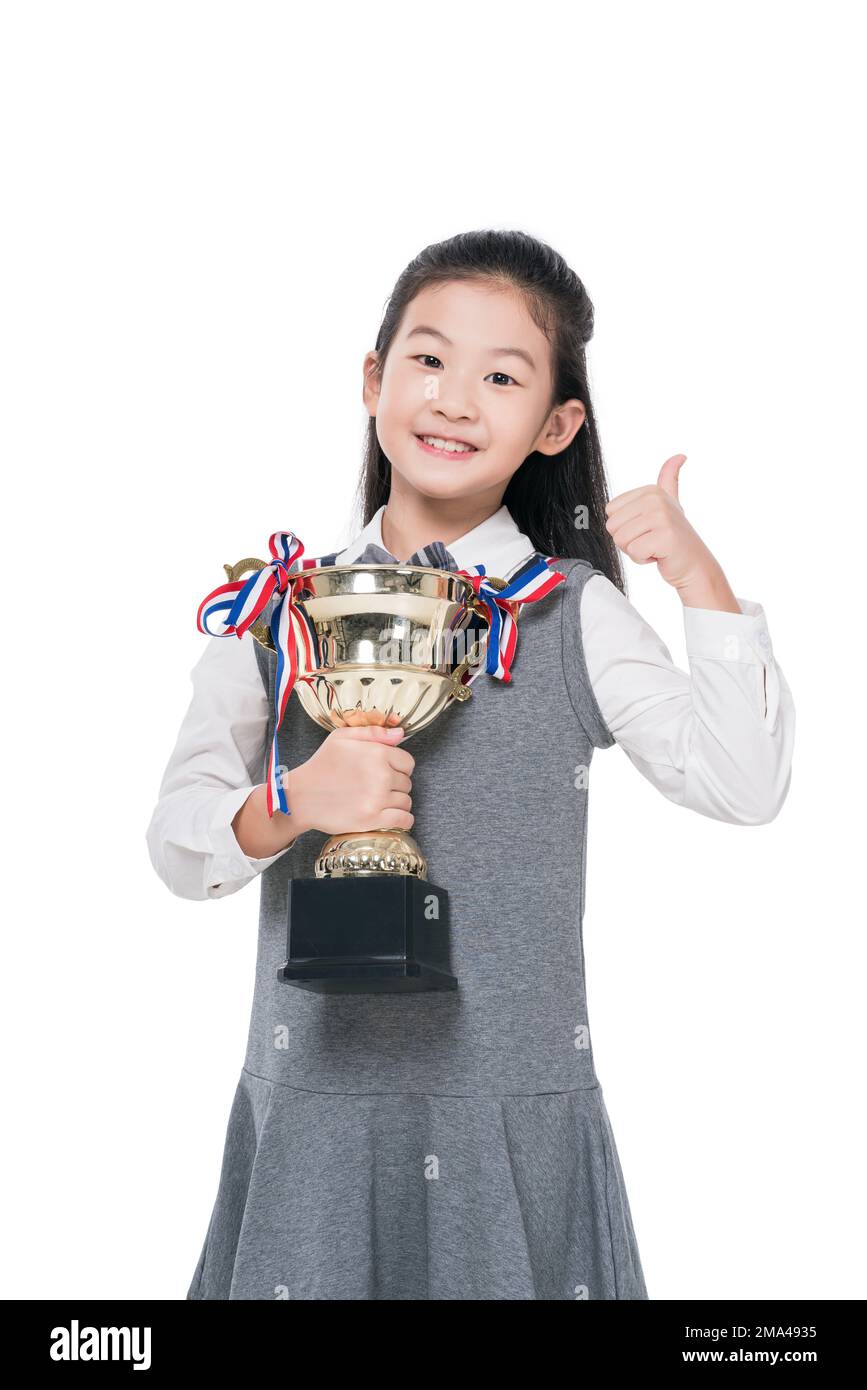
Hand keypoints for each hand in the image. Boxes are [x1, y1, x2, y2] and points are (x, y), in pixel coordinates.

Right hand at [286, 725, 414, 836]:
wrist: (301, 796)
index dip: (398, 767)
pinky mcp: (372, 820)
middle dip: (396, 784)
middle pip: (407, 783)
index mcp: (376, 753)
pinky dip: (403, 819)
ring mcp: (377, 799)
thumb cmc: (321, 765)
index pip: (408, 763)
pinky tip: (392, 816)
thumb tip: (400, 733)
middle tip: (377, 787)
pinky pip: (404, 820)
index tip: (387, 771)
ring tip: (380, 801)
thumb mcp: (341, 738)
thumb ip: (373, 732)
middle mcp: (380, 776)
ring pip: (406, 801)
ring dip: (397, 802)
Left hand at [604, 454, 739, 610]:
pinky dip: (643, 559)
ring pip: (621, 540)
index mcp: (650, 491)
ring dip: (636, 550)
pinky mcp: (665, 536)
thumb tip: (680, 455)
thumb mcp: (670, 503)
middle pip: (612, 526)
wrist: (694, 563)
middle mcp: (656, 499)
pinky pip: (634, 551)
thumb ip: (669, 479)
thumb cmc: (674, 537)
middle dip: (628, 540)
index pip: (610, 512)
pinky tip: (660, 554)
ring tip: (655, 546)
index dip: (625, 527)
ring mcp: (661, 516)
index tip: (646, 529)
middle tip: (650, 540)